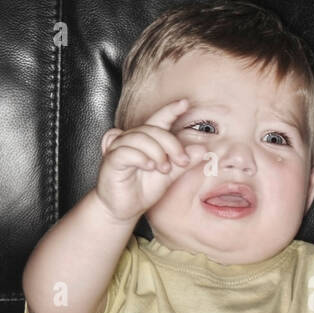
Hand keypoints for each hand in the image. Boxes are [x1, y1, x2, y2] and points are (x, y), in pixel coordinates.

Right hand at [95, 98, 206, 221]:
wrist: (124, 209)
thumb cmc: (143, 190)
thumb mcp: (169, 176)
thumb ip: (184, 163)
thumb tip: (202, 150)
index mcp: (147, 140)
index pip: (159, 120)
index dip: (171, 110)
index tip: (185, 103)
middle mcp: (132, 140)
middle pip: (153, 129)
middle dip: (171, 144)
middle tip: (182, 161)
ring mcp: (119, 148)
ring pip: (139, 137)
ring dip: (156, 152)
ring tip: (163, 168)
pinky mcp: (111, 160)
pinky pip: (125, 151)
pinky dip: (140, 157)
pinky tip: (149, 166)